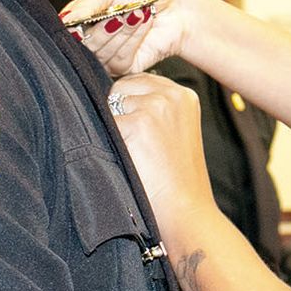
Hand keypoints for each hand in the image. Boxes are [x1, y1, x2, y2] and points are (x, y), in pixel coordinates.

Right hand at [63, 0, 194, 74]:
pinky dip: (133, 39)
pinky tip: (145, 22)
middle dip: (101, 25)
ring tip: (137, 12)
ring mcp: (104, 56)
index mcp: (80, 18)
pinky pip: (118, 59)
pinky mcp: (123, 68)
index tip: (85, 14)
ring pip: (98, 52)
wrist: (175, 5)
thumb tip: (66, 21)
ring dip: (120, 29)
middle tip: (119, 11)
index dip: (74, 22)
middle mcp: (89, 39)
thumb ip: (87, 1)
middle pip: (79, 43)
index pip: (65, 26)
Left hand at [107, 73, 214, 230]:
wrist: (186, 209)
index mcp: (185, 95)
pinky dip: (108, 142)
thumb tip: (118, 95)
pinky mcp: (137, 124)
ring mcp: (155, 107)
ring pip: (110, 104)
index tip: (135, 127)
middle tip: (135, 144)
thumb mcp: (177, 130)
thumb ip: (157, 108)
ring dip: (113, 126)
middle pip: (122, 87)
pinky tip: (127, 159)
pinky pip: (104, 124)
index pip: (140, 81)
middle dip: (119, 110)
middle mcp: (171, 94)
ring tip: (135, 153)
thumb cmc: (178, 178)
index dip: (129, 102)